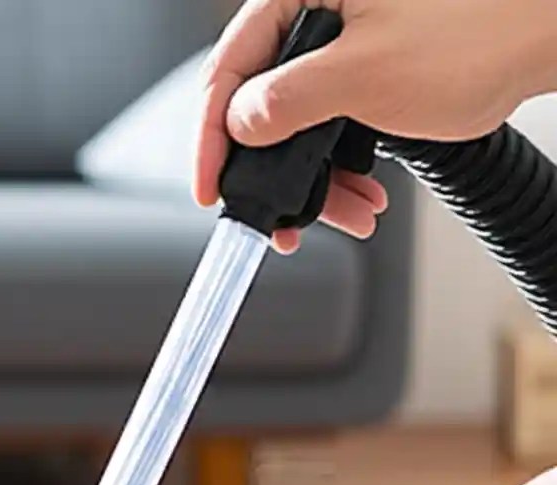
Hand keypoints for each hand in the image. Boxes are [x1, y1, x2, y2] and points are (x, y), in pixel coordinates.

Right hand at [194, 0, 556, 253]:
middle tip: (276, 216)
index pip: (228, 67)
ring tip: (343, 212)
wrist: (552, 36)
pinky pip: (334, 119)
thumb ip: (285, 102)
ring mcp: (346, 36)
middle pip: (260, 98)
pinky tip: (361, 191)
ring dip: (316, 176)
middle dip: (272, 169)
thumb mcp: (362, 77)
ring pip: (300, 118)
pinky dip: (342, 161)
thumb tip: (238, 126)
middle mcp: (319, 8)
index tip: (212, 186)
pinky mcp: (371, 62)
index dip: (210, 136)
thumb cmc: (481, 33)